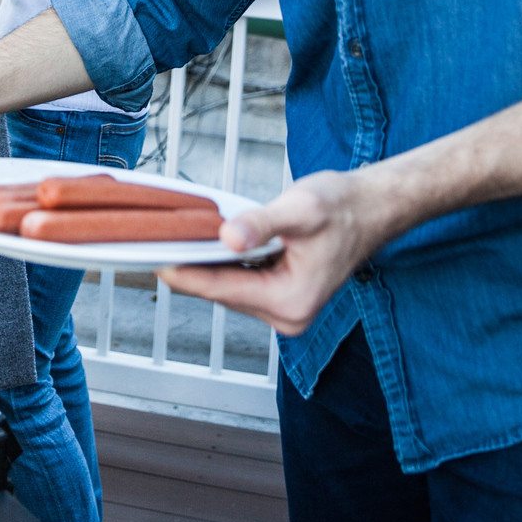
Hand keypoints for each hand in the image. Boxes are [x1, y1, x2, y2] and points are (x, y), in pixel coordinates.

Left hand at [156, 170, 388, 335]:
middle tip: (153, 241)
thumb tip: (228, 236)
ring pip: (228, 287)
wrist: (372, 208)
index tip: (149, 258)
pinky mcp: (281, 297)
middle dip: (191, 266)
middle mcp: (287, 314)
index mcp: (292, 301)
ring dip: (205, 265)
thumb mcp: (301, 209)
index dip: (184, 272)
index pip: (222, 288)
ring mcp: (285, 309)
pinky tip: (208, 243)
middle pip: (221, 291)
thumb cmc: (344, 207)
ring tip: (174, 239)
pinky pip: (240, 282)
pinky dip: (223, 264)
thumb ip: (262, 224)